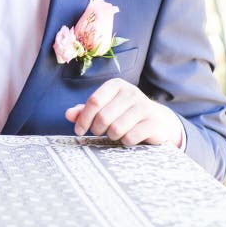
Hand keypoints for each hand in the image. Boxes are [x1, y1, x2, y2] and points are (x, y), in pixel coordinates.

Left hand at [65, 78, 183, 146]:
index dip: (83, 118)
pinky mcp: (154, 122)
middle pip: (103, 116)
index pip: (94, 101)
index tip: (79, 131)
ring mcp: (144, 106)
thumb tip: (68, 114)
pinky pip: (130, 137)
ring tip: (114, 134)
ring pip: (116, 128)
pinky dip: (125, 141)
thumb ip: (85, 110)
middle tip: (99, 133)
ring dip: (111, 136)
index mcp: (116, 85)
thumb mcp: (105, 108)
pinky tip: (128, 138)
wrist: (158, 120)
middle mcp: (131, 92)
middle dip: (97, 129)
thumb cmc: (124, 113)